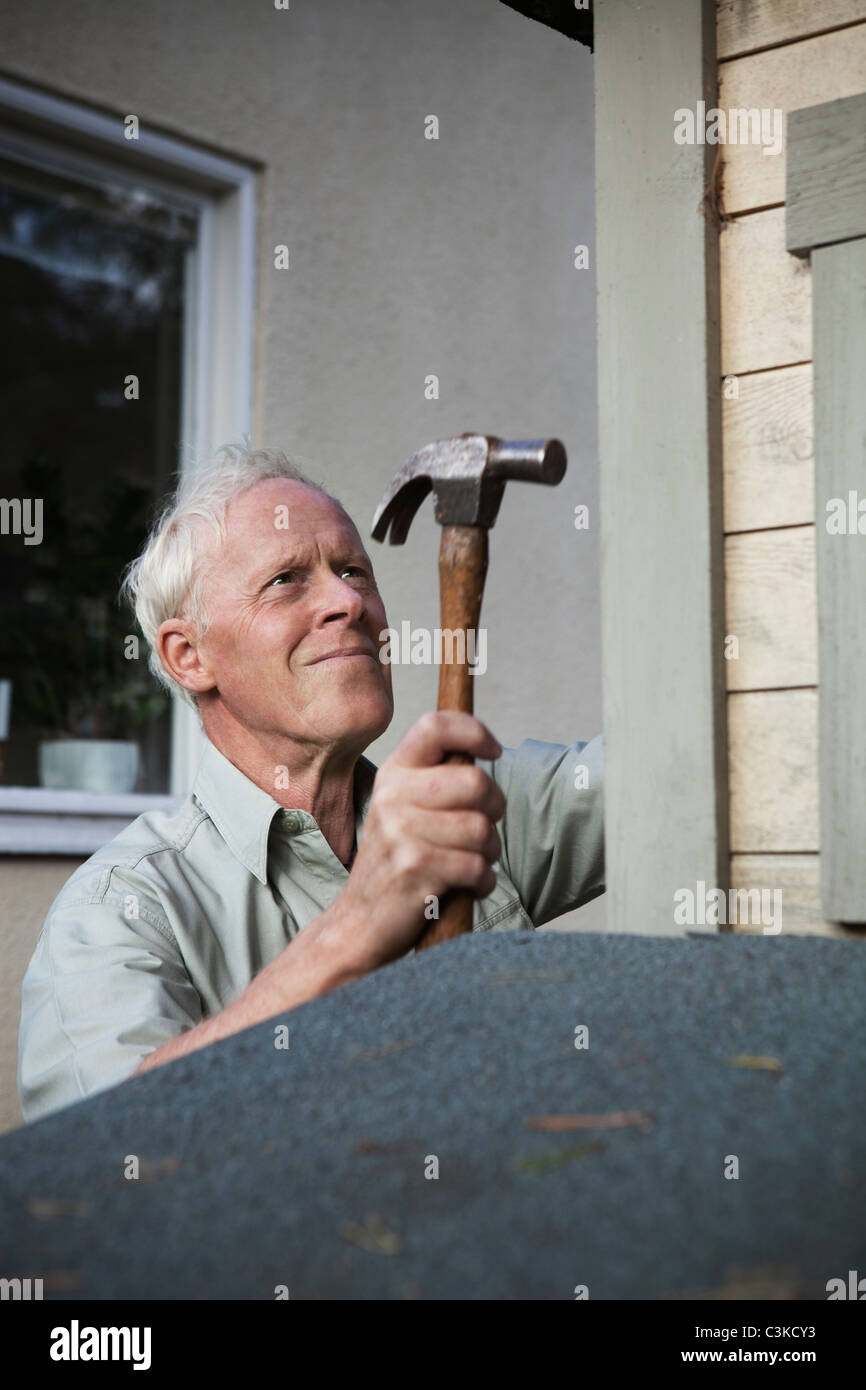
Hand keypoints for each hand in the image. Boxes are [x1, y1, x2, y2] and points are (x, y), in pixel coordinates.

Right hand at [326, 710, 505, 970]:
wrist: (358, 923)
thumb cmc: (396, 863)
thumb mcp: (402, 809)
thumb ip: (435, 780)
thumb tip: (484, 756)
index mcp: (394, 773)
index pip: (435, 727)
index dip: (474, 731)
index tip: (493, 752)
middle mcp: (393, 796)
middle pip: (475, 782)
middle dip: (494, 810)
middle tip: (482, 829)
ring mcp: (400, 832)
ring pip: (481, 828)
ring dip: (488, 853)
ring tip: (471, 863)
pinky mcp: (414, 869)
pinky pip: (476, 866)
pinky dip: (482, 882)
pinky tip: (466, 887)